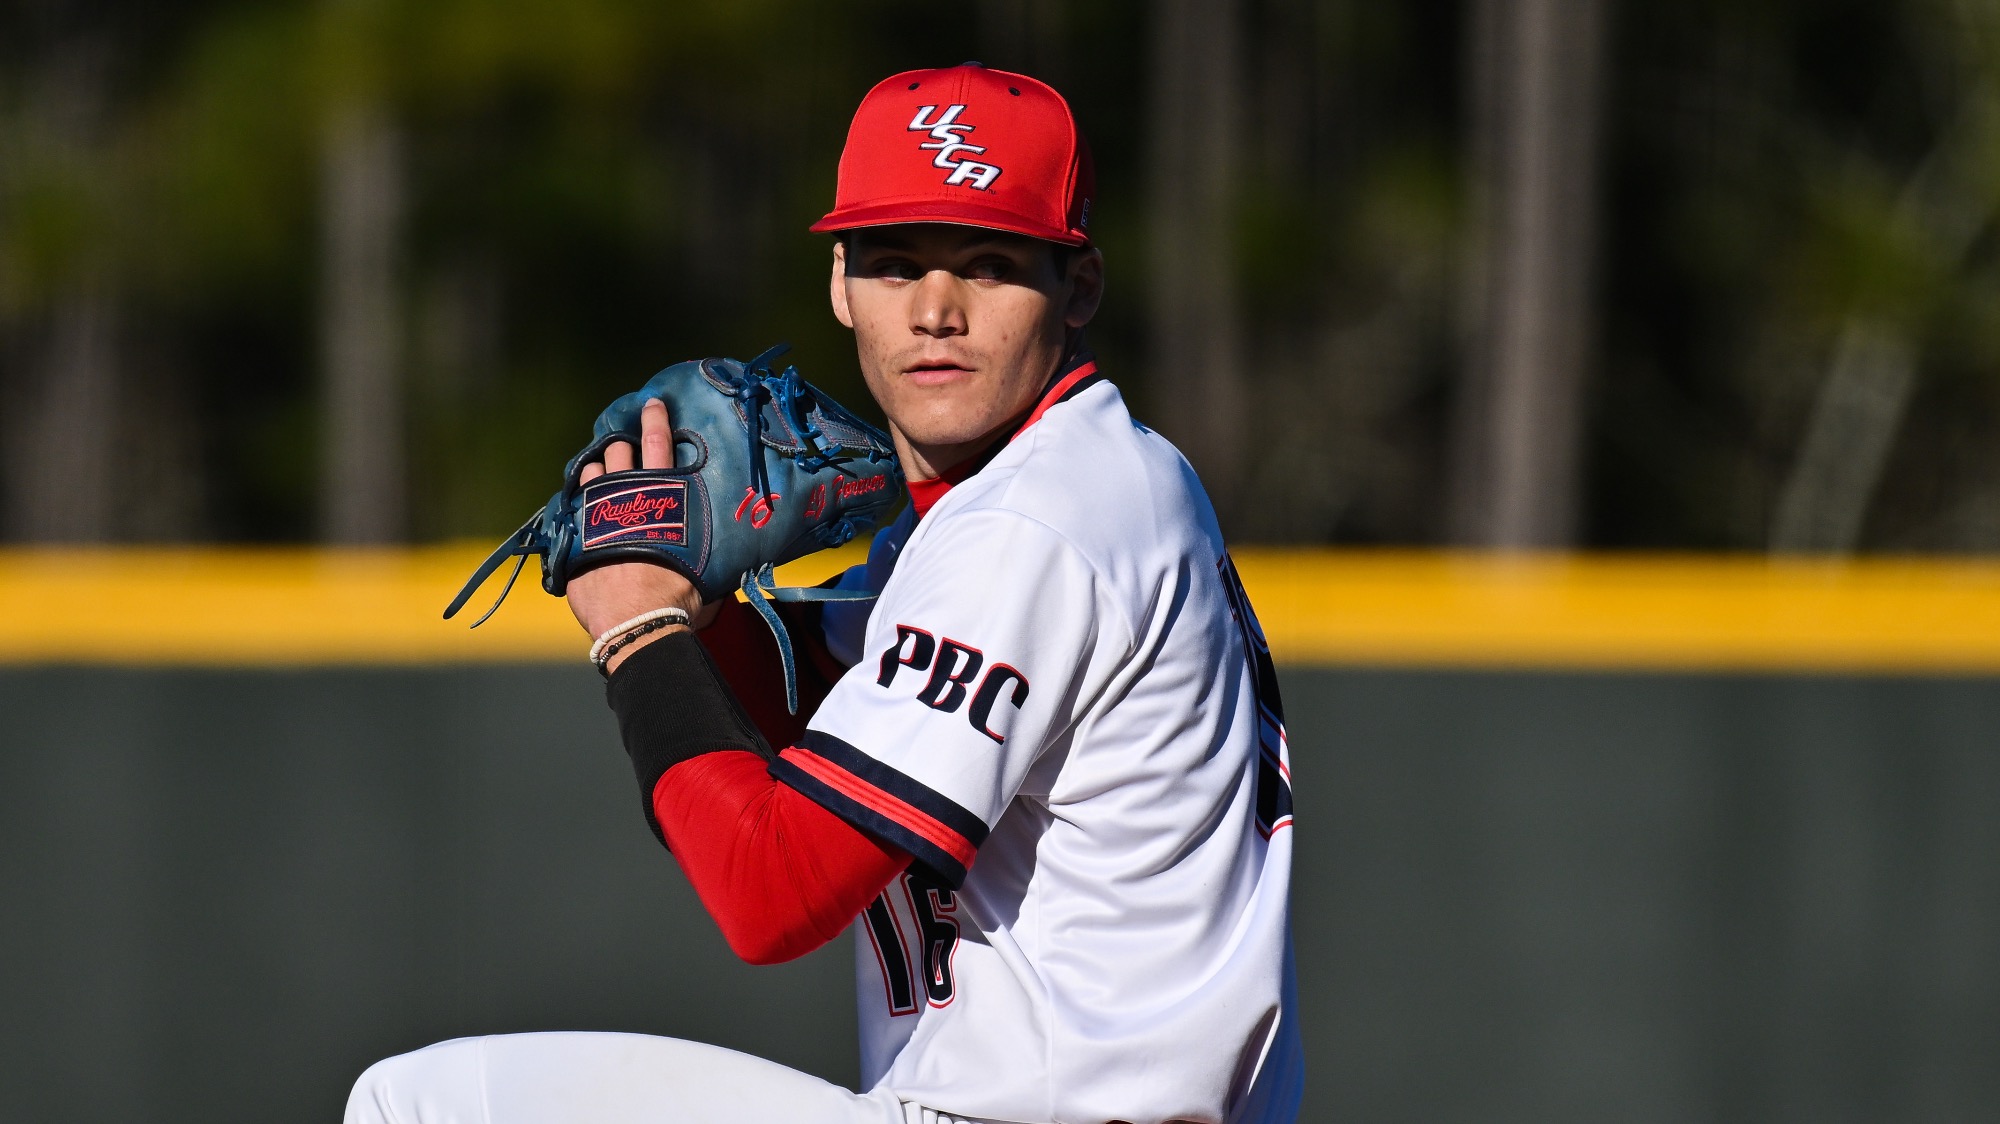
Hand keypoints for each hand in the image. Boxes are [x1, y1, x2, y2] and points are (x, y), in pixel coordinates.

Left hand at [566, 397, 718, 670]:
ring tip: (601, 469)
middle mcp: (626, 497)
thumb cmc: (677, 594)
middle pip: (619, 454)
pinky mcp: (577, 537)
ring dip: (598, 468)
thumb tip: (722, 555)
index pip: (658, 445)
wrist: (638, 621)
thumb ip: (702, 548)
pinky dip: (580, 500)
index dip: (655, 420)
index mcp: (663, 498)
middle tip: (624, 445)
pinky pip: (574, 507)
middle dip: (622, 445)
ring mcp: (597, 515)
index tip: (652, 403)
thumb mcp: (702, 565)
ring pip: (592, 474)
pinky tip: (582, 502)